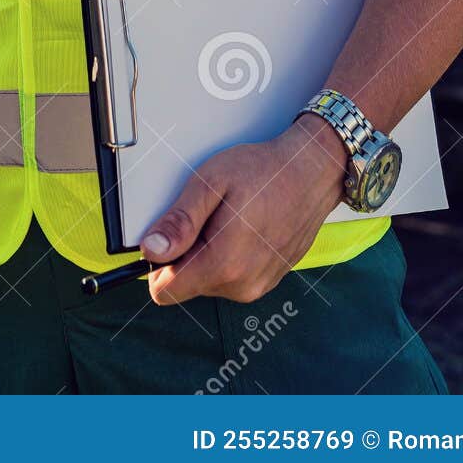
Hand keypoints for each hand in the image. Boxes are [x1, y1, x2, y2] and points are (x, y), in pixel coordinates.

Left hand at [138, 118, 348, 304]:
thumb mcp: (211, 182)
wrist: (312, 172)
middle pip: (186, 283)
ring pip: (208, 280)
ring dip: (209, 252)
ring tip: (230, 217)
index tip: (172, 233)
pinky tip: (245, 227)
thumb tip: (151, 250)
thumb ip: (179, 221)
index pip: (165, 291)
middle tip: (210, 214)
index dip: (159, 261)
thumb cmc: (264, 171)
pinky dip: (230, 255)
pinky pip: (231, 277)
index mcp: (223, 264)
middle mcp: (241, 285)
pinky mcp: (268, 280)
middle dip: (188, 251)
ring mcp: (257, 286)